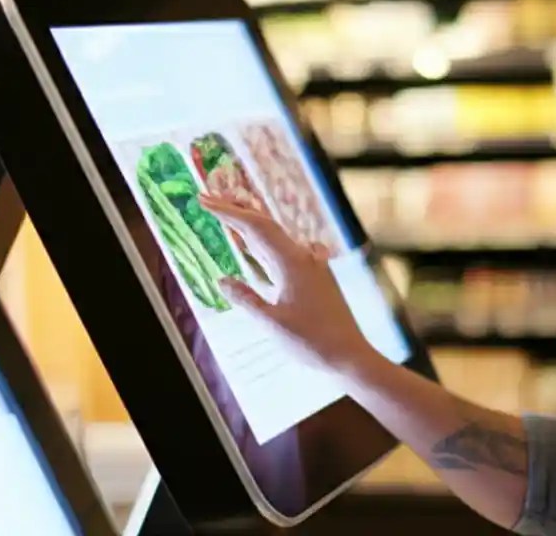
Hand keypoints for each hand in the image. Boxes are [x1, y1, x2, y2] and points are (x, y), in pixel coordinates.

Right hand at [199, 194, 378, 374]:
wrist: (351, 354)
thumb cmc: (313, 342)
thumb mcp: (272, 323)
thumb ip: (246, 299)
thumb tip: (221, 280)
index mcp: (292, 263)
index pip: (255, 228)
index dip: (227, 212)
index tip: (204, 200)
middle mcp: (304, 257)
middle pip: (266, 225)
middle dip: (236, 211)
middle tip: (208, 200)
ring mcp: (313, 265)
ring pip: (276, 237)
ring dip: (250, 225)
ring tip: (226, 217)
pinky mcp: (317, 276)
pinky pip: (285, 250)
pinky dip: (265, 243)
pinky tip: (257, 248)